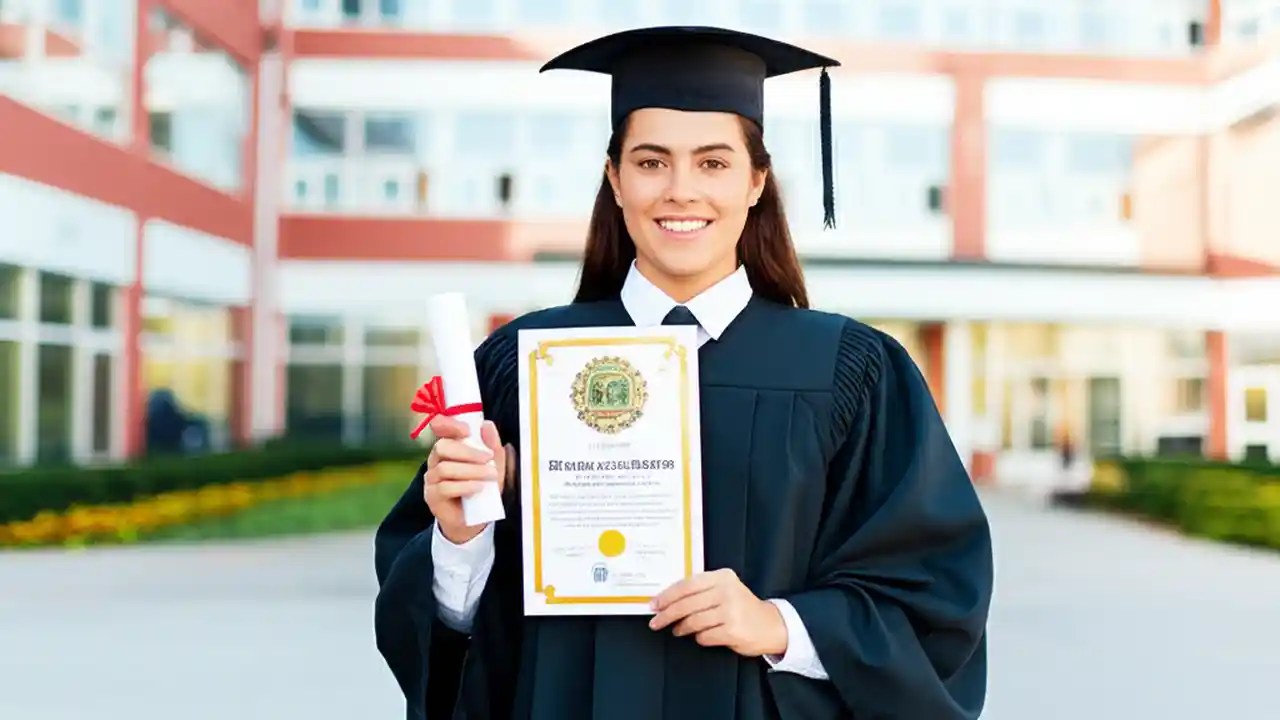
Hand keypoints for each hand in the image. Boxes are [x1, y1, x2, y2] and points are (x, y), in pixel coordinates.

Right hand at [423, 415, 513, 544]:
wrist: (475, 520)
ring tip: (489, 476)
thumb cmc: (482, 489)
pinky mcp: (432, 497)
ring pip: (445, 468)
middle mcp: (436, 461)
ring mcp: (431, 479)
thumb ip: (492, 446)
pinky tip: (478, 488)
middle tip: (487, 458)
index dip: (449, 425)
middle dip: (467, 451)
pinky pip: (445, 487)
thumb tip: (487, 425)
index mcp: (449, 449)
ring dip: (471, 470)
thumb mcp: (494, 467)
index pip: (440, 430)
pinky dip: (465, 486)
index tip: (466, 429)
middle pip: (442, 447)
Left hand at [648, 568, 787, 657]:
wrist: (770, 625)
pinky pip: (704, 636)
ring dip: (682, 628)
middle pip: (686, 604)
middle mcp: (727, 591)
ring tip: (678, 630)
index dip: (667, 596)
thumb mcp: (724, 589)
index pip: (687, 585)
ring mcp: (731, 612)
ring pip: (693, 621)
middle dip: (667, 614)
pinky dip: (699, 638)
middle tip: (656, 622)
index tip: (654, 604)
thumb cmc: (741, 606)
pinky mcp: (733, 631)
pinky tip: (700, 636)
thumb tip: (666, 600)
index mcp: (722, 577)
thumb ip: (700, 590)